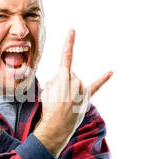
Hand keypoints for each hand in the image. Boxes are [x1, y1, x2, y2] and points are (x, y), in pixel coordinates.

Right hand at [35, 30, 111, 155]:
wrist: (56, 127)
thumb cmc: (48, 109)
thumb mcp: (46, 91)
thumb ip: (55, 80)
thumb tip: (62, 79)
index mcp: (64, 77)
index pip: (66, 56)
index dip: (69, 43)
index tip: (73, 31)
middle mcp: (76, 81)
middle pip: (68, 73)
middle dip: (61, 81)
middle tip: (55, 96)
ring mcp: (82, 89)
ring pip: (75, 81)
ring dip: (68, 88)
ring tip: (62, 103)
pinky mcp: (86, 97)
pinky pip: (97, 85)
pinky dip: (103, 78)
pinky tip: (111, 72)